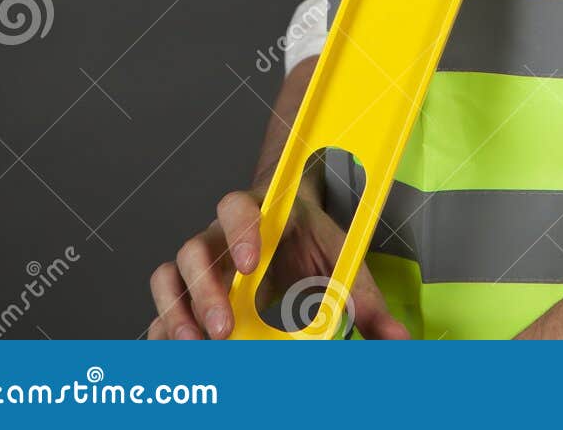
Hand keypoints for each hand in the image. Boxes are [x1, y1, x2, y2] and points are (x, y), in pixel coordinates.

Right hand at [147, 181, 410, 339]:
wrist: (293, 229)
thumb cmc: (314, 243)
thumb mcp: (344, 263)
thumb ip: (367, 302)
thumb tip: (399, 341)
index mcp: (259, 213)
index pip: (236, 206)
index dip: (240, 229)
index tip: (251, 262)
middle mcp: (220, 235)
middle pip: (194, 250)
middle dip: (205, 290)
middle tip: (224, 328)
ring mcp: (201, 265)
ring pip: (169, 277)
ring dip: (176, 312)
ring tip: (194, 346)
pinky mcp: (190, 294)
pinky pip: (164, 308)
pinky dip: (163, 331)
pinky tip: (173, 356)